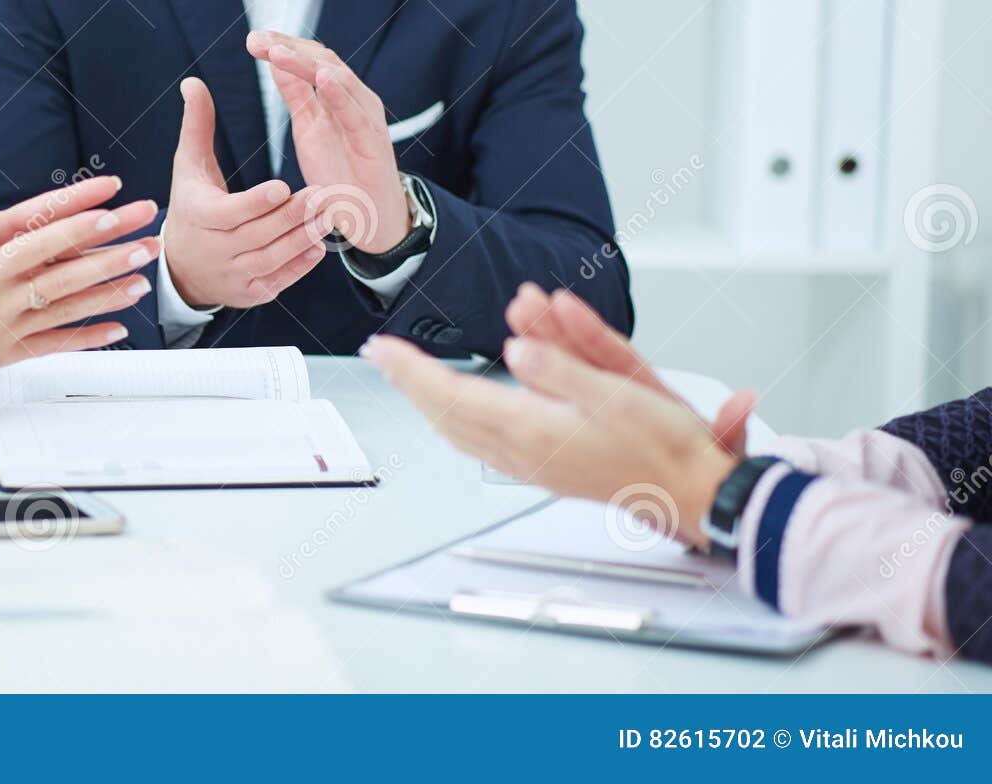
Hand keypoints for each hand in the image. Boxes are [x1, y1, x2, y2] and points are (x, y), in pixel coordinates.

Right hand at [0, 155, 157, 388]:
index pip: (41, 243)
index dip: (80, 228)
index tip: (111, 213)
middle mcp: (3, 301)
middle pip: (68, 274)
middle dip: (112, 256)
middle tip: (148, 243)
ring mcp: (9, 329)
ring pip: (69, 310)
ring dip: (110, 294)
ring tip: (143, 281)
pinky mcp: (8, 352)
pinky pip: (56, 344)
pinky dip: (89, 338)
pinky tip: (118, 330)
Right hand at [163, 77, 328, 307]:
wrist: (182, 265)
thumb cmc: (192, 205)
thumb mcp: (189, 166)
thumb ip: (197, 125)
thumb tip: (193, 82)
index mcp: (198, 217)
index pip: (230, 213)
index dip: (257, 203)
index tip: (283, 187)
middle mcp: (214, 251)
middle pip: (258, 235)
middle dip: (292, 216)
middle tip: (324, 194)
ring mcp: (232, 276)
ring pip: (272, 259)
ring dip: (303, 238)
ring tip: (330, 214)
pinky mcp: (249, 294)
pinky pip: (279, 280)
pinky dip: (300, 265)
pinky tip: (320, 244)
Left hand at [248, 30, 409, 253]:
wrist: (371, 217)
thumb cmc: (342, 173)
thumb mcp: (310, 128)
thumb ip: (298, 95)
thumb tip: (276, 62)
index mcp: (340, 95)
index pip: (312, 58)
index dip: (283, 46)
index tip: (252, 40)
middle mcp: (356, 99)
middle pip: (324, 61)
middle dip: (289, 48)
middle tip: (257, 40)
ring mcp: (367, 119)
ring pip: (339, 80)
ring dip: (307, 64)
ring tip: (278, 52)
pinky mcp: (373, 144)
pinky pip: (356, 115)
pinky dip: (340, 94)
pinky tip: (321, 78)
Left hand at [364, 334, 736, 550]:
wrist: (687, 491)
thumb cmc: (662, 444)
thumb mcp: (618, 391)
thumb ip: (562, 367)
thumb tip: (517, 348)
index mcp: (533, 429)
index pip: (451, 394)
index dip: (411, 369)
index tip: (381, 347)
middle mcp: (520, 450)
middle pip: (442, 413)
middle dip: (406, 381)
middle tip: (378, 355)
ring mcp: (526, 462)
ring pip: (456, 430)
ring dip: (425, 400)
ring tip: (402, 375)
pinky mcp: (538, 467)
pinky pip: (477, 444)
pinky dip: (453, 421)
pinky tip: (448, 414)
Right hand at [504, 282, 755, 455]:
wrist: (701, 488)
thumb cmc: (707, 463)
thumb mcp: (721, 448)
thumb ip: (731, 426)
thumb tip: (746, 403)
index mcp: (654, 398)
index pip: (618, 359)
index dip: (591, 333)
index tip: (564, 307)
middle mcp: (628, 394)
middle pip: (586, 355)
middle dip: (554, 327)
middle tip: (527, 299)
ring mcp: (608, 403)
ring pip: (571, 367)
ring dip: (544, 339)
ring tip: (519, 310)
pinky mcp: (596, 414)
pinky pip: (566, 391)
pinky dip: (543, 373)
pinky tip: (517, 357)